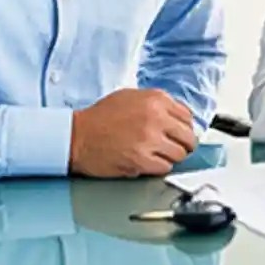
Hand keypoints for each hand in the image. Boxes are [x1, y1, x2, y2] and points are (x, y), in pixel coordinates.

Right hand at [69, 88, 196, 177]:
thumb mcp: (131, 97)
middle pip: (188, 137)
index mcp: (156, 99)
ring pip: (179, 154)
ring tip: (156, 155)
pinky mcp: (141, 160)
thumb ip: (157, 104)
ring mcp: (149, 139)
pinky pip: (165, 168)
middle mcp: (156, 117)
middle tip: (173, 148)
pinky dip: (158, 167)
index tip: (179, 135)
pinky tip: (147, 162)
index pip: (188, 117)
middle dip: (182, 145)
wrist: (77, 136)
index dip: (184, 128)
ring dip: (170, 157)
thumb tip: (179, 117)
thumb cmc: (100, 118)